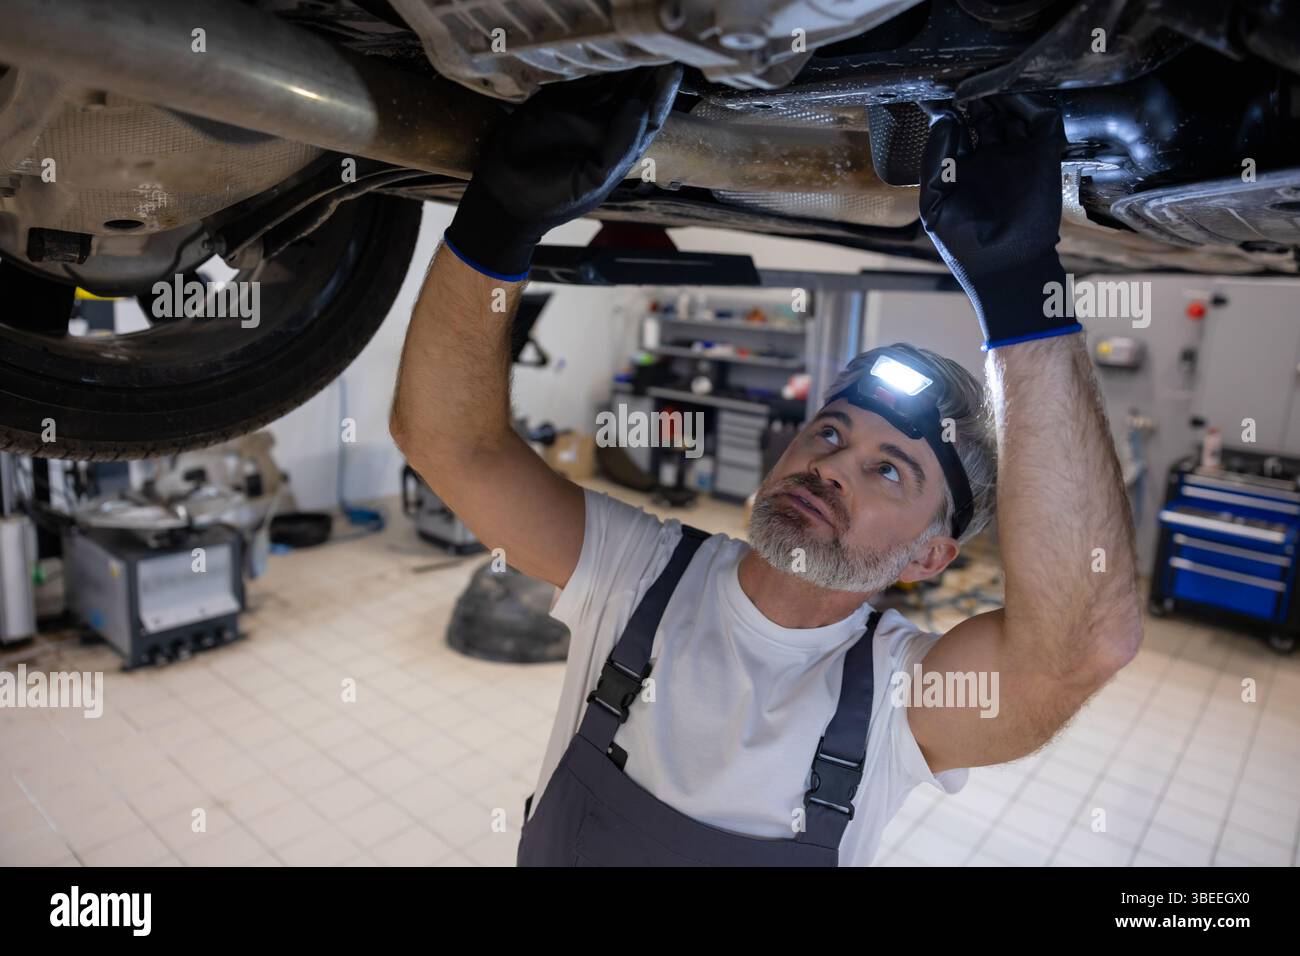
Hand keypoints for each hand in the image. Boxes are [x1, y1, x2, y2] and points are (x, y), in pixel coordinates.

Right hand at [444, 64, 682, 279]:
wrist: (507, 196)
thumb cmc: (553, 197)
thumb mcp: (594, 179)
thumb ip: (620, 147)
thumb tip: (638, 106)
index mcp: (619, 148)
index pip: (649, 117)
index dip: (662, 94)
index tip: (672, 70)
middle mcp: (604, 127)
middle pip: (633, 93)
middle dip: (647, 71)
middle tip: (660, 46)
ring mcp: (580, 112)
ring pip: (608, 81)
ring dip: (623, 62)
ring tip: (638, 41)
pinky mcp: (555, 100)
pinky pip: (577, 76)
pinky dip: (591, 62)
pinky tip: (605, 46)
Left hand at [918, 93, 1080, 349]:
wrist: (1005, 267)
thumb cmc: (964, 245)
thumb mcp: (935, 203)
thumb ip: (935, 161)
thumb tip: (942, 121)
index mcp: (961, 167)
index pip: (955, 126)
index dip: (946, 107)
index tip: (935, 87)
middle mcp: (990, 155)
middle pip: (983, 111)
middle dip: (973, 93)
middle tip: (962, 77)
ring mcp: (1017, 153)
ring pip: (1011, 109)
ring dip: (999, 92)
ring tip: (984, 80)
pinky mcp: (1043, 154)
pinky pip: (1040, 120)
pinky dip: (1029, 102)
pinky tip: (1011, 93)